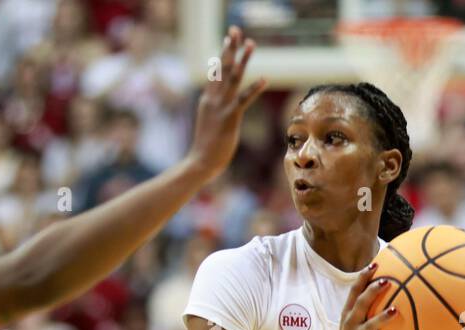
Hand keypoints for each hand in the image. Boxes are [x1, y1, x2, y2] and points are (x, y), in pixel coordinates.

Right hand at [185, 27, 267, 179]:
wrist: (200, 162)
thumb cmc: (206, 147)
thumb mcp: (208, 121)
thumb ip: (212, 109)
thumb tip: (213, 104)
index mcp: (208, 99)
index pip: (216, 72)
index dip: (223, 54)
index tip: (229, 39)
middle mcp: (213, 99)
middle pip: (223, 68)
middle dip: (230, 48)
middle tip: (236, 30)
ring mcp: (221, 107)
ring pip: (233, 78)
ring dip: (243, 59)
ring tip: (251, 43)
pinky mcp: (230, 118)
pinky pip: (243, 100)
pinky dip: (254, 89)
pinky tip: (265, 78)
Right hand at [323, 263, 403, 329]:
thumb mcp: (353, 320)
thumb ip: (366, 306)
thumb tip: (388, 288)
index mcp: (349, 312)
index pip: (354, 291)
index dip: (363, 277)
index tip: (375, 264)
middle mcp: (351, 323)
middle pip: (361, 304)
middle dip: (372, 292)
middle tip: (387, 281)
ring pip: (370, 326)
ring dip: (382, 318)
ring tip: (395, 310)